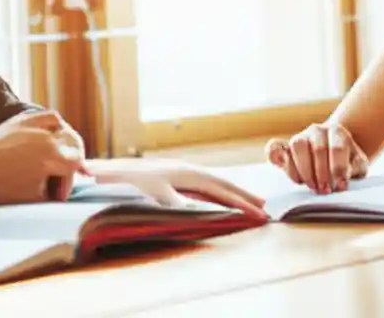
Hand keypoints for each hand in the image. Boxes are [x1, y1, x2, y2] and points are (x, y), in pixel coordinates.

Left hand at [0, 110, 88, 207]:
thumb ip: (51, 189)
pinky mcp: (17, 121)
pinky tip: (45, 138)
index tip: (58, 195)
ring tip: (58, 154)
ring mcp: (31, 124)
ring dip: (64, 139)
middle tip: (62, 178)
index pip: (75, 163)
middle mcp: (46, 135)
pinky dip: (49, 126)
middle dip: (71, 160)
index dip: (69, 182)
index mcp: (52, 155)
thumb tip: (59, 187)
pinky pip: (43, 117)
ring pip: (60, 126)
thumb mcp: (31, 196)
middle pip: (73, 142)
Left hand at [88, 158, 267, 218]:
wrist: (120, 170)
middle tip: (264, 207)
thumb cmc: (136, 181)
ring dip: (234, 193)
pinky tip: (222, 196)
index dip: (242, 202)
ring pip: (217, 183)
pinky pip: (207, 185)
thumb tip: (195, 211)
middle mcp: (193, 171)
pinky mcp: (180, 177)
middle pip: (225, 184)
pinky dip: (220, 191)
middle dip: (245, 196)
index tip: (258, 213)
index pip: (223, 191)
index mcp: (192, 175)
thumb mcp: (156, 193)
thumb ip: (177, 202)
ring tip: (250, 201)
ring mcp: (187, 173)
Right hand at [265, 123, 368, 193]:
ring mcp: (301, 137)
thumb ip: (355, 168)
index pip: (337, 149)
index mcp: (338, 133)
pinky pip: (275, 147)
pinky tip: (280, 165)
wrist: (336, 153)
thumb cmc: (348, 162)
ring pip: (298, 146)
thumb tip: (342, 179)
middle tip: (325, 190)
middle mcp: (318, 130)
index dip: (338, 169)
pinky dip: (274, 155)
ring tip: (311, 185)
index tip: (340, 187)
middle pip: (318, 149)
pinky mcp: (286, 147)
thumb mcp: (358, 165)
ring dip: (304, 170)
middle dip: (321, 174)